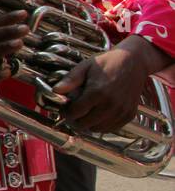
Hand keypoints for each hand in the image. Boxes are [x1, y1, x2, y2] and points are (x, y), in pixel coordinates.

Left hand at [52, 35, 169, 132]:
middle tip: (73, 112)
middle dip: (74, 120)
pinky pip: (111, 128)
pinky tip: (97, 115)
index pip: (74, 113)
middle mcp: (111, 104)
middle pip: (84, 124)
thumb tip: (55, 90)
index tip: (64, 108)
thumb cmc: (107, 62)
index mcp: (97, 92)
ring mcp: (121, 111)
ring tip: (85, 113)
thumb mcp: (85, 66)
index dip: (65, 112)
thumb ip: (70, 80)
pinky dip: (102, 125)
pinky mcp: (129, 114)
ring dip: (88, 124)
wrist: (134, 61)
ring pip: (97, 129)